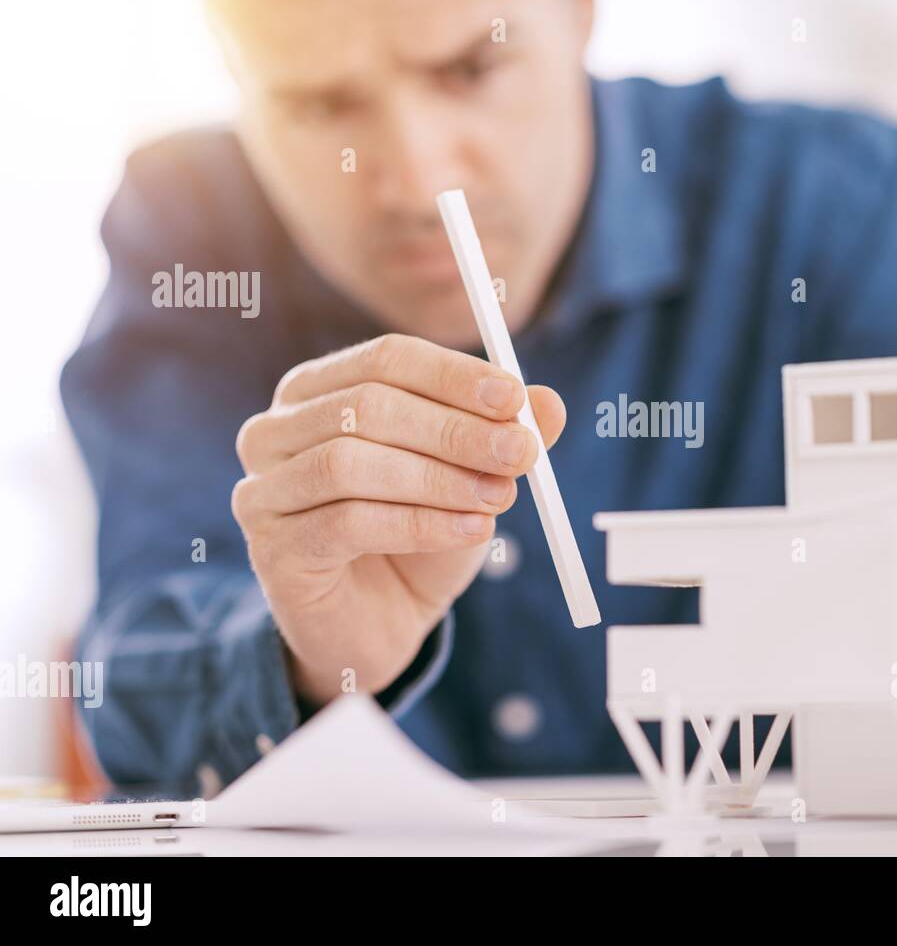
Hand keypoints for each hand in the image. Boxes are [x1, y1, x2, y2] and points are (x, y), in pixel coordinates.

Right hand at [231, 333, 564, 705]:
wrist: (381, 623)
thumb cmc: (419, 532)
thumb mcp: (471, 477)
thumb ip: (503, 437)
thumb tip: (548, 405)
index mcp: (320, 389)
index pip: (385, 358)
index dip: (453, 375)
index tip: (515, 399)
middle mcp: (276, 430)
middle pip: (366, 406)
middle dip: (455, 430)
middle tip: (520, 454)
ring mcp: (263, 489)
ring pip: (349, 464)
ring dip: (437, 479)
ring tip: (498, 498)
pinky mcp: (272, 548)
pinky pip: (346, 523)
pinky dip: (419, 524)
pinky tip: (470, 531)